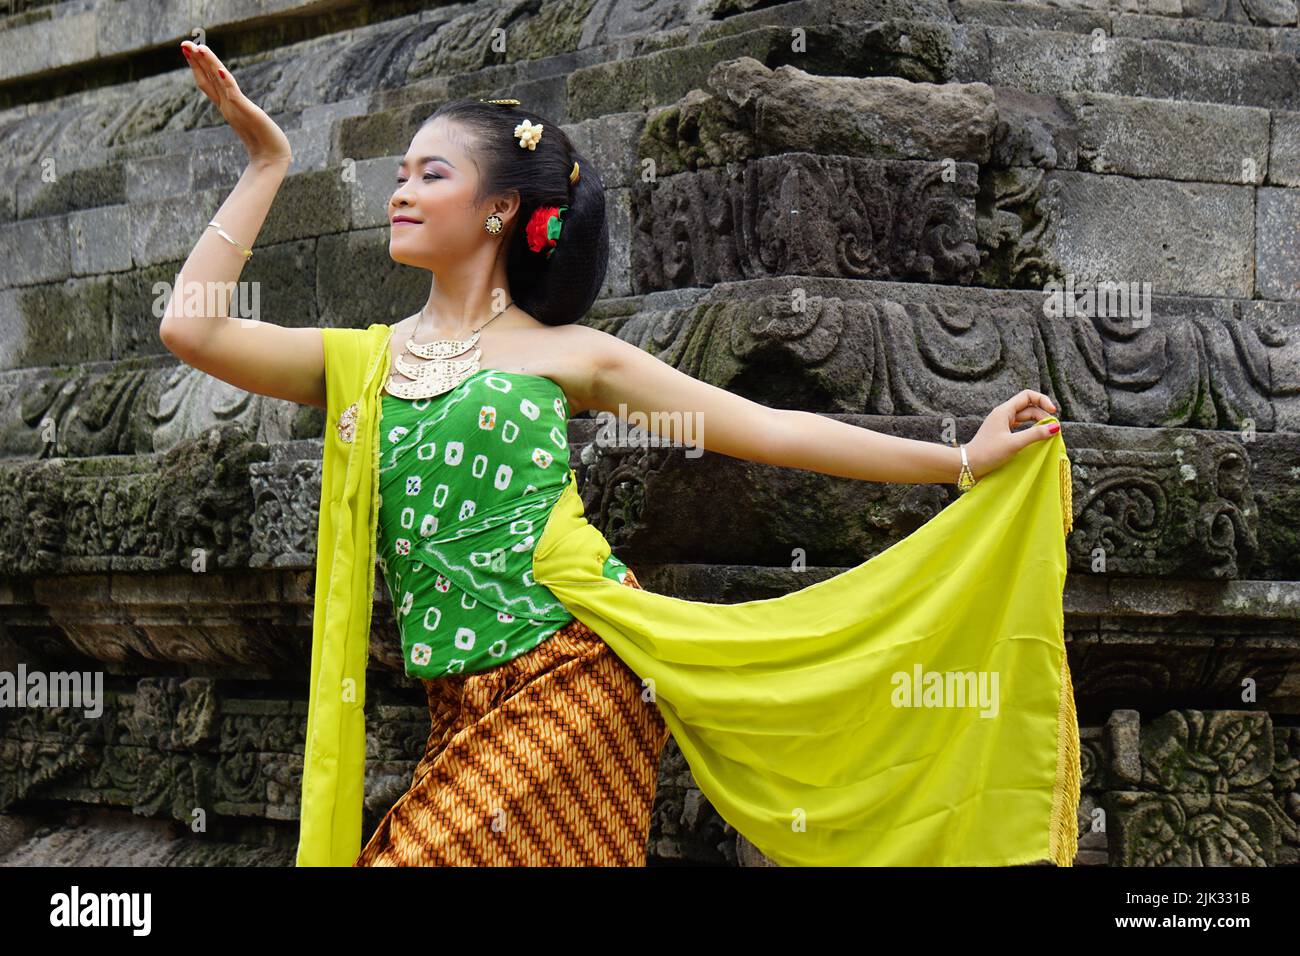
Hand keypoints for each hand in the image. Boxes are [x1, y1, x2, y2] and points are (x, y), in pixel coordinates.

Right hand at [180, 40, 291, 167]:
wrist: (273, 159)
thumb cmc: (264, 142)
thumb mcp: (247, 120)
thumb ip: (240, 110)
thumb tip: (234, 102)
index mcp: (227, 106)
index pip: (208, 82)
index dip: (198, 65)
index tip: (189, 48)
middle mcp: (228, 106)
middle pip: (209, 78)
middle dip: (196, 60)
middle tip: (184, 43)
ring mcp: (236, 109)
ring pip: (219, 82)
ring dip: (209, 65)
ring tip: (199, 48)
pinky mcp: (248, 113)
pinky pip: (235, 96)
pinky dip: (228, 83)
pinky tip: (222, 71)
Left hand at [963, 389, 1059, 480]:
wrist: (967, 465)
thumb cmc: (988, 453)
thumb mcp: (1013, 443)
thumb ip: (1034, 435)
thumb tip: (1055, 428)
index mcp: (1004, 411)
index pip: (1027, 396)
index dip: (1042, 400)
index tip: (1053, 412)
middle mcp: (1003, 414)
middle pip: (1028, 407)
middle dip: (1042, 415)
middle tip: (1053, 429)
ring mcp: (1002, 424)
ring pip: (1025, 418)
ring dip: (1038, 423)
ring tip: (1048, 434)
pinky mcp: (1003, 434)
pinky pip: (1020, 428)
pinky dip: (1030, 431)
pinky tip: (1037, 439)